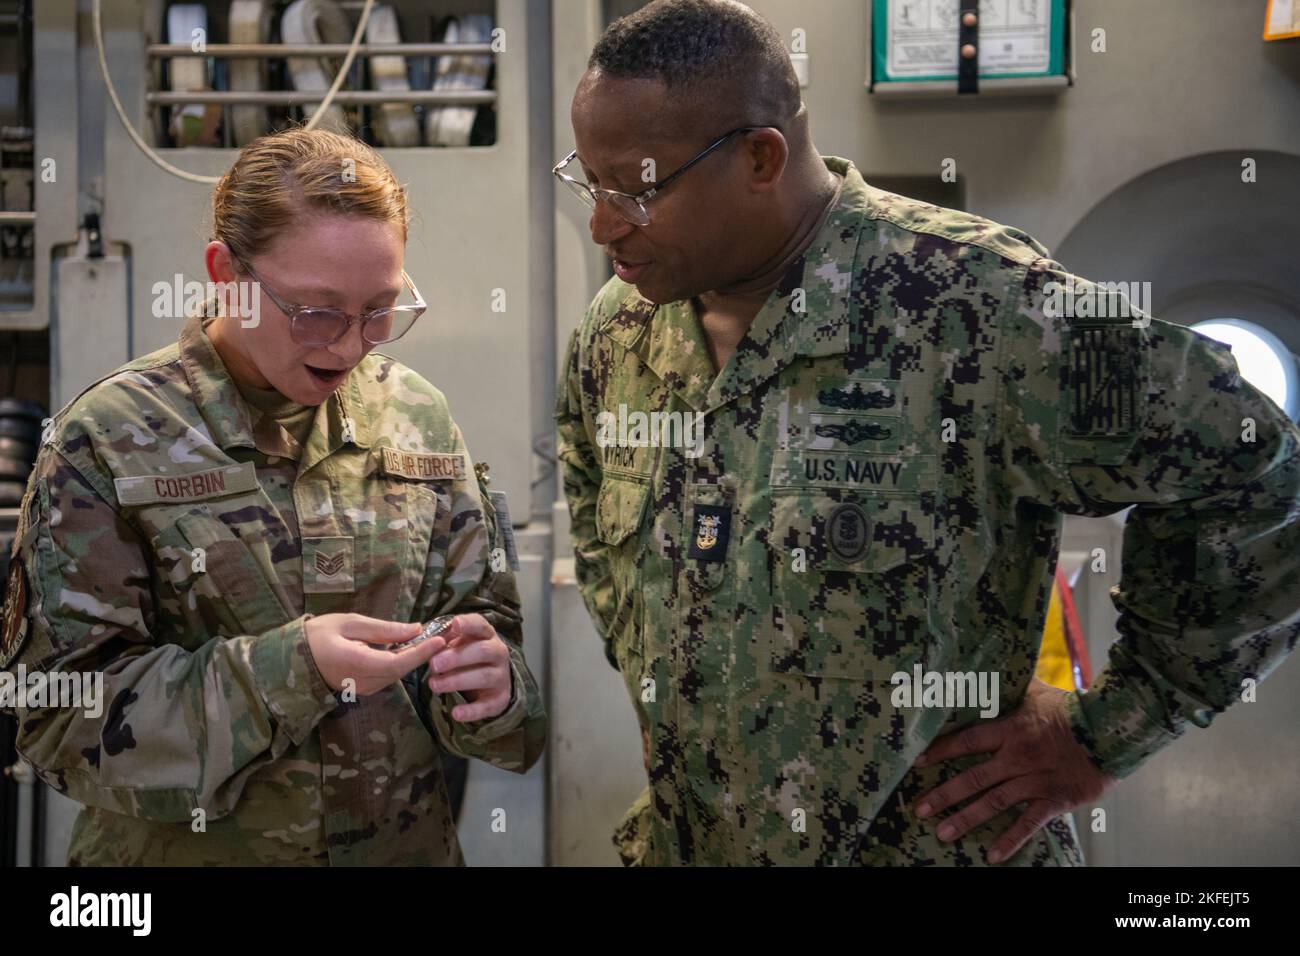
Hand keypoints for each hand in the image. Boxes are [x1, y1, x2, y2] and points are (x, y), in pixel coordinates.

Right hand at [304, 613, 440, 695]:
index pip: (399, 662)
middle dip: (424, 654)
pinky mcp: (364, 690)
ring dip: (414, 659)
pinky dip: (402, 664)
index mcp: (358, 663)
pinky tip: (409, 648)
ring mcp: (364, 689)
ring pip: (397, 675)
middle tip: (442, 634)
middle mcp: (363, 682)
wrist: (291, 660)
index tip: (441, 638)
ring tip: (430, 639)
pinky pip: (389, 677)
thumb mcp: (349, 623)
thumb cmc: (318, 635)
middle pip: (402, 670)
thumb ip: (383, 629)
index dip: (422, 652)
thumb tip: (415, 629)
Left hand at [425, 613, 512, 722]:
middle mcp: (498, 652)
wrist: (492, 681)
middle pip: (483, 651)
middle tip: (433, 664)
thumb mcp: (459, 644)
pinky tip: (456, 713)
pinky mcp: (499, 699)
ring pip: (484, 676)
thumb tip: (429, 640)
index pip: (481, 625)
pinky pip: (487, 705)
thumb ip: (446, 640)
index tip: (455, 624)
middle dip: (457, 657)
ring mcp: (501, 676)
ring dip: (457, 681)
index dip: (468, 624)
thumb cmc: (469, 656)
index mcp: (487, 635)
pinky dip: (472, 711)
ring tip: (434, 685)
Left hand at [912, 677, 1114, 862]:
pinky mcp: (1055, 799)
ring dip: (966, 818)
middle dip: (944, 794)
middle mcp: (1017, 757)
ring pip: (994, 802)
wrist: (1110, 730)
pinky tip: (992, 856)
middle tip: (919, 809)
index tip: (917, 762)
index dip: (941, 750)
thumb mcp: (1037, 692)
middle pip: (973, 778)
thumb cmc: (1071, 709)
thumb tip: (991, 663)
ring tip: (942, 832)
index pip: (967, 740)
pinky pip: (1029, 823)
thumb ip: (1011, 685)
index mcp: (1010, 730)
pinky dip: (1011, 840)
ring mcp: (1035, 780)